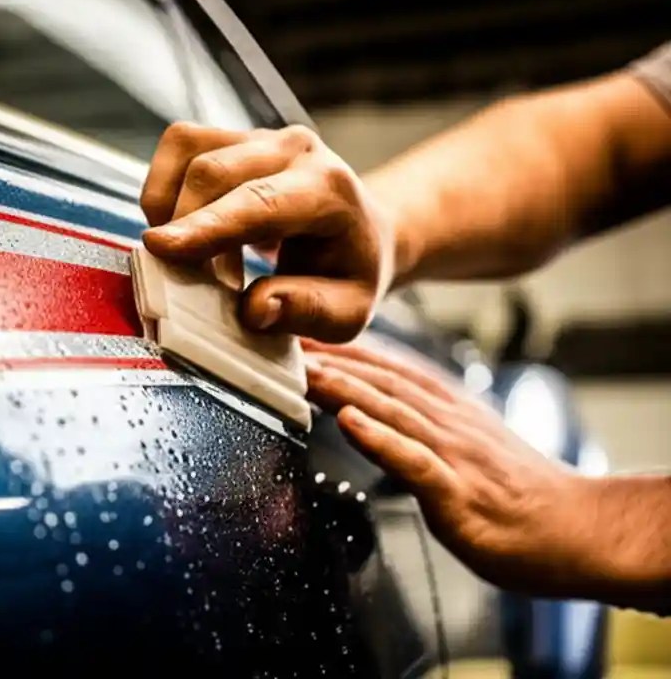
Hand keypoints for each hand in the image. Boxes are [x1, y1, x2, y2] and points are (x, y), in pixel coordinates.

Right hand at [140, 122, 395, 342]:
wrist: (359, 229)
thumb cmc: (347, 271)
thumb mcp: (348, 310)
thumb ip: (308, 311)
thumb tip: (256, 309)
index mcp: (330, 189)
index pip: (260, 202)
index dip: (208, 225)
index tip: (160, 247)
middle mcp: (295, 149)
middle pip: (213, 171)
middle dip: (182, 225)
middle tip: (183, 279)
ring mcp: (260, 136)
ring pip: (188, 151)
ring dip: (169, 206)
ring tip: (188, 253)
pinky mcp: (231, 136)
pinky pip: (179, 146)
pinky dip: (165, 190)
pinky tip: (185, 228)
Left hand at [302, 340, 613, 598]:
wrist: (580, 529)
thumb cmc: (521, 495)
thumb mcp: (468, 446)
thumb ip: (426, 426)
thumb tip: (382, 411)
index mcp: (451, 411)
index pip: (390, 369)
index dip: (344, 350)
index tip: (301, 334)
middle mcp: (450, 423)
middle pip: (383, 382)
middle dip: (332, 360)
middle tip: (284, 341)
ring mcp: (455, 454)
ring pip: (391, 411)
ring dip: (344, 387)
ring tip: (305, 370)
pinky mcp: (458, 493)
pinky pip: (413, 461)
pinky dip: (379, 439)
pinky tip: (349, 422)